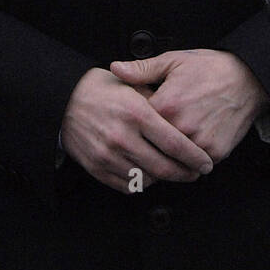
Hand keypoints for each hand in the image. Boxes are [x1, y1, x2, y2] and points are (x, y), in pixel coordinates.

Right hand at [60, 67, 213, 193]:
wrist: (64, 100)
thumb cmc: (101, 89)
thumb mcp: (132, 84)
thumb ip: (158, 100)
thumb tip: (183, 118)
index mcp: (136, 113)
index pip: (175, 143)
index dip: (195, 156)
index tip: (205, 161)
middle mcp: (122, 136)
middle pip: (164, 167)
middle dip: (186, 173)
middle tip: (196, 172)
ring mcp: (109, 155)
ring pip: (148, 179)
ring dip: (165, 180)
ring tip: (174, 172)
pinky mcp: (97, 168)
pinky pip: (128, 185)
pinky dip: (143, 183)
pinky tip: (150, 174)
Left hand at [111, 49, 269, 165]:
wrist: (248, 78)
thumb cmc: (209, 67)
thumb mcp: (173, 61)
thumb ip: (142, 70)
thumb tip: (115, 69)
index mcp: (166, 105)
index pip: (138, 127)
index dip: (134, 124)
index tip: (133, 122)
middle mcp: (182, 127)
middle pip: (153, 148)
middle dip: (147, 145)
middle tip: (146, 140)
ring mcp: (200, 143)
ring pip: (173, 161)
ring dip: (167, 158)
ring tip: (164, 147)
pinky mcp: (216, 153)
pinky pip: (194, 166)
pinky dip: (188, 161)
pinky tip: (184, 149)